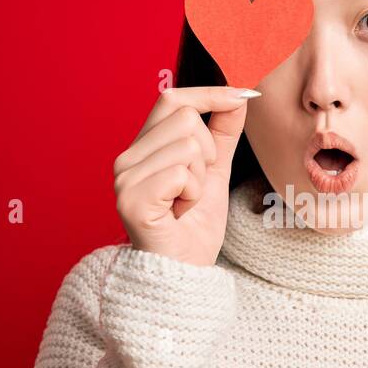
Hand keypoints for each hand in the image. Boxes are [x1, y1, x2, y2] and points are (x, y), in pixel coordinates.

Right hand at [113, 86, 259, 266]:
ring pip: (188, 146)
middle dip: (208, 152)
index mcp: (143, 148)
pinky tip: (179, 213)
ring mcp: (126, 179)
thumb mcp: (215, 171)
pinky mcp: (132, 199)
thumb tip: (238, 96)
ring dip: (200, 179)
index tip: (242, 95)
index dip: (208, 94)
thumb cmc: (194, 228)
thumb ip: (223, 133)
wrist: (184, 273)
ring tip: (185, 203)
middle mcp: (127, 159)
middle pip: (186, 119)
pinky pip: (181, 174)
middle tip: (195, 186)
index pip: (171, 99)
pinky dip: (193, 196)